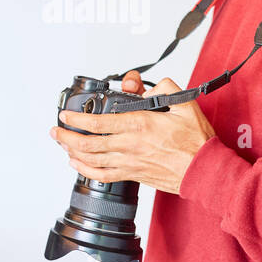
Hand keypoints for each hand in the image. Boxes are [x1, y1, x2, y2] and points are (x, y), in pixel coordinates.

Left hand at [47, 75, 215, 194]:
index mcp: (139, 125)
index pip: (98, 123)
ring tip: (62, 143)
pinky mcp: (133, 174)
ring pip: (91, 160)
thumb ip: (165, 88)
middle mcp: (130, 145)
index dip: (76, 119)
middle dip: (66, 136)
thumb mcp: (184, 104)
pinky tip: (78, 165)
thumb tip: (149, 86)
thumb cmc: (196, 141)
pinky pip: (103, 175)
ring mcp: (130, 162)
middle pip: (87, 143)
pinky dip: (86, 171)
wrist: (204, 170)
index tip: (66, 115)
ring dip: (72, 152)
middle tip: (56, 130)